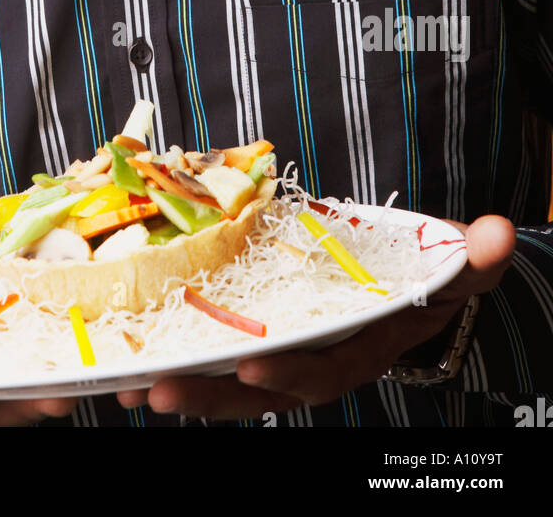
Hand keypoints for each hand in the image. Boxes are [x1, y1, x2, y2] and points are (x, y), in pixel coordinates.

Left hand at [116, 214, 514, 420]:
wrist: (413, 292)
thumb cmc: (425, 277)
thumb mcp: (453, 268)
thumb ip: (473, 258)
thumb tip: (496, 234)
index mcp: (360, 346)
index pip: (324, 369)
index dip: (291, 374)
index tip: (252, 368)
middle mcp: (319, 360)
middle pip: (263, 390)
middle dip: (213, 396)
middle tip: (161, 394)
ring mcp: (288, 353)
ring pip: (232, 383)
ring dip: (186, 388)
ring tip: (134, 388)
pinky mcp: (261, 338)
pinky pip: (219, 359)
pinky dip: (182, 364)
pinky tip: (137, 366)